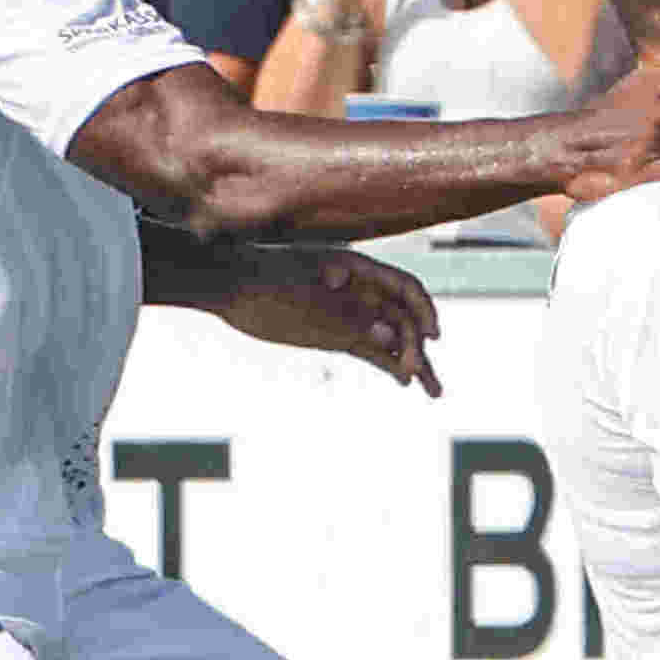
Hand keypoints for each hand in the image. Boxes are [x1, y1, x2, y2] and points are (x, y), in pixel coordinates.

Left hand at [207, 245, 444, 395]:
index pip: (404, 287)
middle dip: (416, 346)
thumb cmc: (265, 286)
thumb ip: (350, 322)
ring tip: (433, 391)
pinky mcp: (334, 332)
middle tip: (418, 375)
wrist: (227, 286)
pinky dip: (386, 362)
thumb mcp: (307, 305)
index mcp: (357, 268)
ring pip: (389, 336)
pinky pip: (368, 347)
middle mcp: (359, 289)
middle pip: (400, 316)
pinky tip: (402, 380)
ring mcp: (348, 312)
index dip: (423, 311)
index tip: (432, 337)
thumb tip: (389, 339)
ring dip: (410, 360)